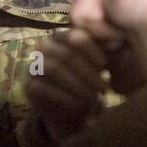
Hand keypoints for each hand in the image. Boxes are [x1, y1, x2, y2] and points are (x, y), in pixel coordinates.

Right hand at [25, 29, 108, 144]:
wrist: (73, 111)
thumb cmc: (89, 82)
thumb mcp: (100, 65)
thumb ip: (107, 50)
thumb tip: (118, 41)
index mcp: (63, 36)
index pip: (75, 35)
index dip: (91, 50)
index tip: (105, 65)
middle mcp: (44, 47)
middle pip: (66, 54)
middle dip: (88, 73)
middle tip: (104, 87)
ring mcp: (34, 66)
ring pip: (54, 69)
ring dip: (78, 85)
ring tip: (94, 97)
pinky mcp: (29, 86)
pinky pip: (44, 88)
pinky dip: (65, 98)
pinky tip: (80, 105)